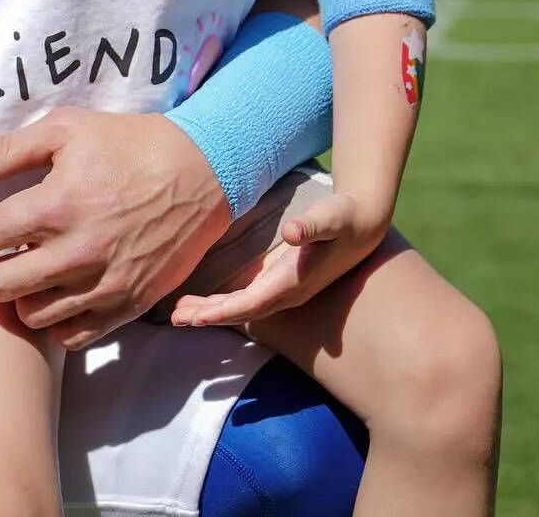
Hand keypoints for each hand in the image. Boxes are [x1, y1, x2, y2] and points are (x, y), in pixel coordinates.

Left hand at [0, 108, 230, 348]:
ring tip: (15, 274)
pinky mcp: (128, 305)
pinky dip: (54, 322)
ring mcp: (103, 285)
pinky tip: (51, 295)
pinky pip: (74, 336)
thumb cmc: (128, 144)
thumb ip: (8, 149)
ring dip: (14, 298)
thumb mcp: (66, 129)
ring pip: (32, 315)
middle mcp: (75, 253)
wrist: (201, 172)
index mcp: (55, 206)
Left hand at [171, 190, 389, 327]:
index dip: (222, 311)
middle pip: (241, 311)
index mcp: (292, 281)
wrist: (363, 224)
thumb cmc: (344, 218)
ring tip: (179, 313)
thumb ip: (311, 225)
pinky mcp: (279, 280)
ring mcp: (283, 289)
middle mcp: (286, 292)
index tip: (196, 318)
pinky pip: (246, 298)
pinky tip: (203, 301)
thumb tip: (293, 233)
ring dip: (211, 310)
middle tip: (175, 319)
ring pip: (241, 307)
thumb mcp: (331, 217)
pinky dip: (223, 301)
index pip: (251, 303)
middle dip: (209, 316)